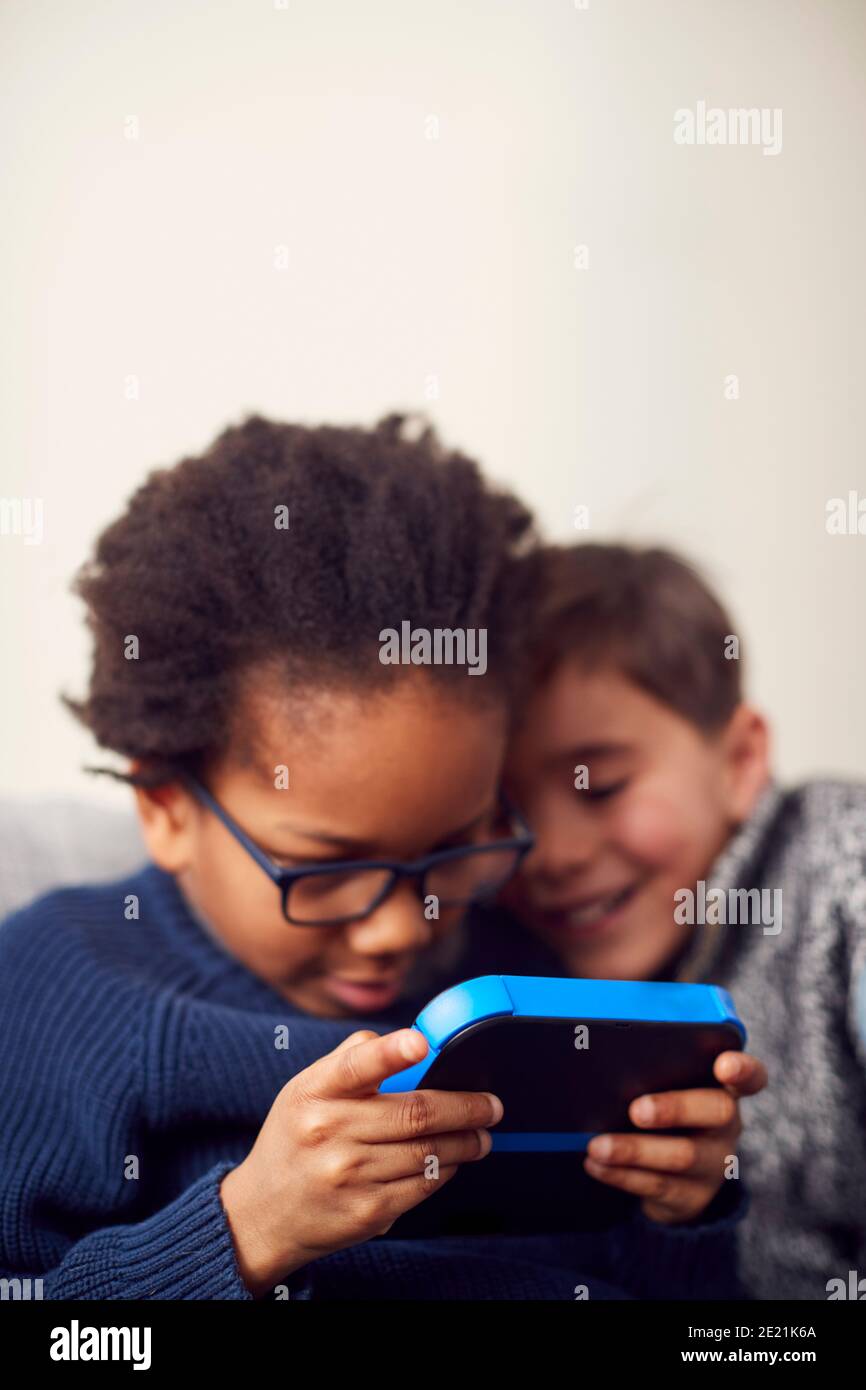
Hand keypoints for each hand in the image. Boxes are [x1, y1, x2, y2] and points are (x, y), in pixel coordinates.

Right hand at [220, 1028, 502, 1295]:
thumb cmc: (296, 1138)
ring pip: (427, 1152)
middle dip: (466, 1108)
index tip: (421, 1043)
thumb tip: (403, 1041)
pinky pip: (422, 1185)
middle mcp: (328, 1132)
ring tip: (480, 1135)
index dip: (391, 1053)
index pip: (355, 1066)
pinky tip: (451, 1161)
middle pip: (414, 1114)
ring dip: (466, 1142)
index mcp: (313, 1092)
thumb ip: (350, 1061)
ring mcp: (347, 1175)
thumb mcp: (305, 1090)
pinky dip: (446, 1170)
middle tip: (492, 1105)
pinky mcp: (365, 1211)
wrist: (263, 1213)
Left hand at [582, 1050, 767, 1224]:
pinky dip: (621, 1174)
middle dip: (674, 1109)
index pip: (750, 1076)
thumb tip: (607, 1060)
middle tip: (636, 1111)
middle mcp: (727, 1126)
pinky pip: (658, 1185)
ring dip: (634, 1150)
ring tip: (598, 1146)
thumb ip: (654, 1073)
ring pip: (682, 1155)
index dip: (743, 1070)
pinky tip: (596, 1164)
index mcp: (724, 1089)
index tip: (724, 1065)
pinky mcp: (693, 1196)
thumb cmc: (666, 1114)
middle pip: (716, 1111)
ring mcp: (714, 1164)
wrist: (676, 1176)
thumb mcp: (668, 1090)